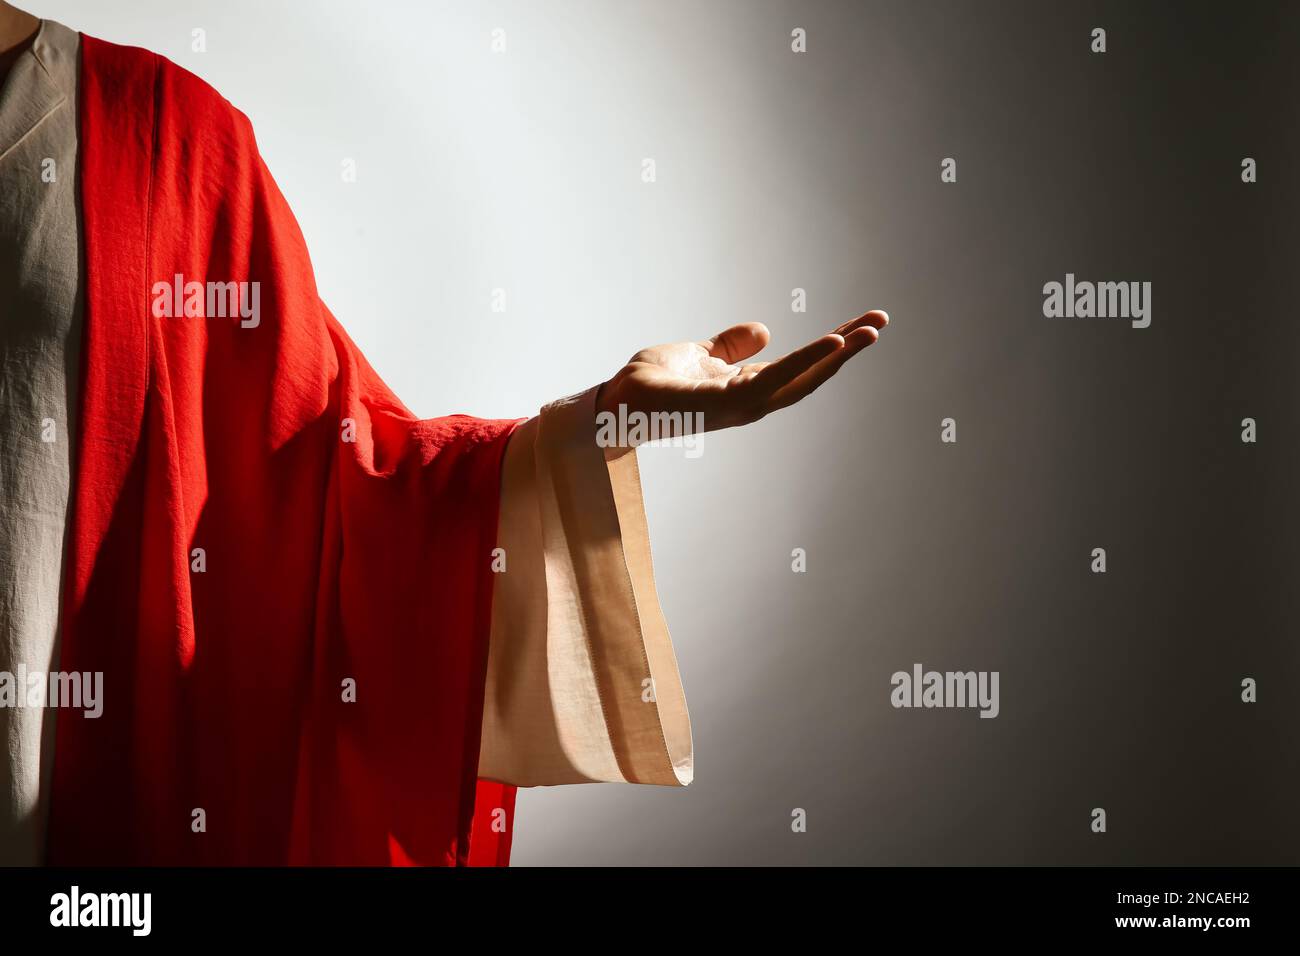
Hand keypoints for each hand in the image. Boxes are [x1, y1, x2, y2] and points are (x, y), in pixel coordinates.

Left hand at [596, 311, 887, 437]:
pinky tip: (830, 343)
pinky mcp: (726, 402)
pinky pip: (775, 379)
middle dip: (847, 351)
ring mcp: (740, 405)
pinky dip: (806, 361)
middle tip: (881, 323)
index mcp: (746, 388)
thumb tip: (764, 330)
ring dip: (836, 356)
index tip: (861, 325)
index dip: (831, 350)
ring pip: (801, 380)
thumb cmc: (649, 385)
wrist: (613, 402)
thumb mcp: (697, 353)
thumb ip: (729, 345)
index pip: (799, 368)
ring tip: (866, 331)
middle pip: (810, 376)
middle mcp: (750, 401)